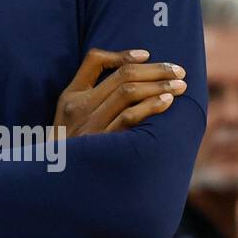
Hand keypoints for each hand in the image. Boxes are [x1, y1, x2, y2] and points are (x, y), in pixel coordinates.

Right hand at [51, 48, 186, 138]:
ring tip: (180, 85)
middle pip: (121, 75)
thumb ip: (89, 98)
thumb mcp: (67, 119)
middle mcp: (80, 107)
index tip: (147, 54)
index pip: (94, 60)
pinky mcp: (102, 143)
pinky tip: (167, 102)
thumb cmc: (69, 150)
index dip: (123, 54)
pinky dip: (150, 106)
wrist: (57, 183)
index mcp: (71, 96)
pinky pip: (128, 118)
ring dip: (159, 85)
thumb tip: (126, 77)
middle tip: (179, 71)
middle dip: (155, 70)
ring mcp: (91, 125)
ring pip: (128, 92)